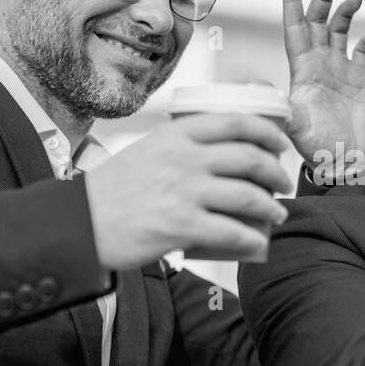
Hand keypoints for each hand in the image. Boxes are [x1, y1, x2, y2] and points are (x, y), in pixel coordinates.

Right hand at [83, 114, 293, 271]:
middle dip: (276, 172)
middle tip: (283, 183)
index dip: (268, 132)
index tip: (281, 144)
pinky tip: (258, 243)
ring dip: (271, 207)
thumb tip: (221, 155)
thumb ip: (181, 146)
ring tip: (277, 214)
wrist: (80, 223)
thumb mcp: (148, 150)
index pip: (236, 122)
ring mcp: (185, 192)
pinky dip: (252, 239)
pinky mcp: (182, 226)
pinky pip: (232, 232)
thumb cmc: (113, 191)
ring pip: (248, 196)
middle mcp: (184, 159)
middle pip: (250, 158)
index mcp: (176, 135)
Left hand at [282, 0, 364, 171]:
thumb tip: (254, 83)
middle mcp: (320, 64)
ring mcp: (342, 69)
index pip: (295, 27)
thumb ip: (278, 104)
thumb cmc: (318, 147)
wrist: (348, 163)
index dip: (291, 0)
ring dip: (346, 11)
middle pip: (319, 21)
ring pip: (341, 29)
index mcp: (302, 69)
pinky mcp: (363, 78)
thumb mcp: (295, 125)